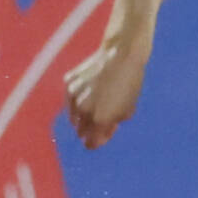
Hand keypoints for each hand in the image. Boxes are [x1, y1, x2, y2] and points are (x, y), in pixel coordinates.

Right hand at [61, 35, 147, 149]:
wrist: (121, 54)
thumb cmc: (129, 83)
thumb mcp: (127, 110)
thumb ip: (111, 127)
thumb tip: (100, 136)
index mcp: (99, 119)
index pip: (90, 144)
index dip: (98, 140)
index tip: (104, 133)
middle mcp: (82, 110)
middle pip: (80, 131)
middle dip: (90, 127)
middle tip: (103, 114)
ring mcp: (73, 96)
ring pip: (73, 116)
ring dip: (83, 113)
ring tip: (98, 98)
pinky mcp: (68, 83)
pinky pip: (70, 98)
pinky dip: (78, 96)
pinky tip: (91, 86)